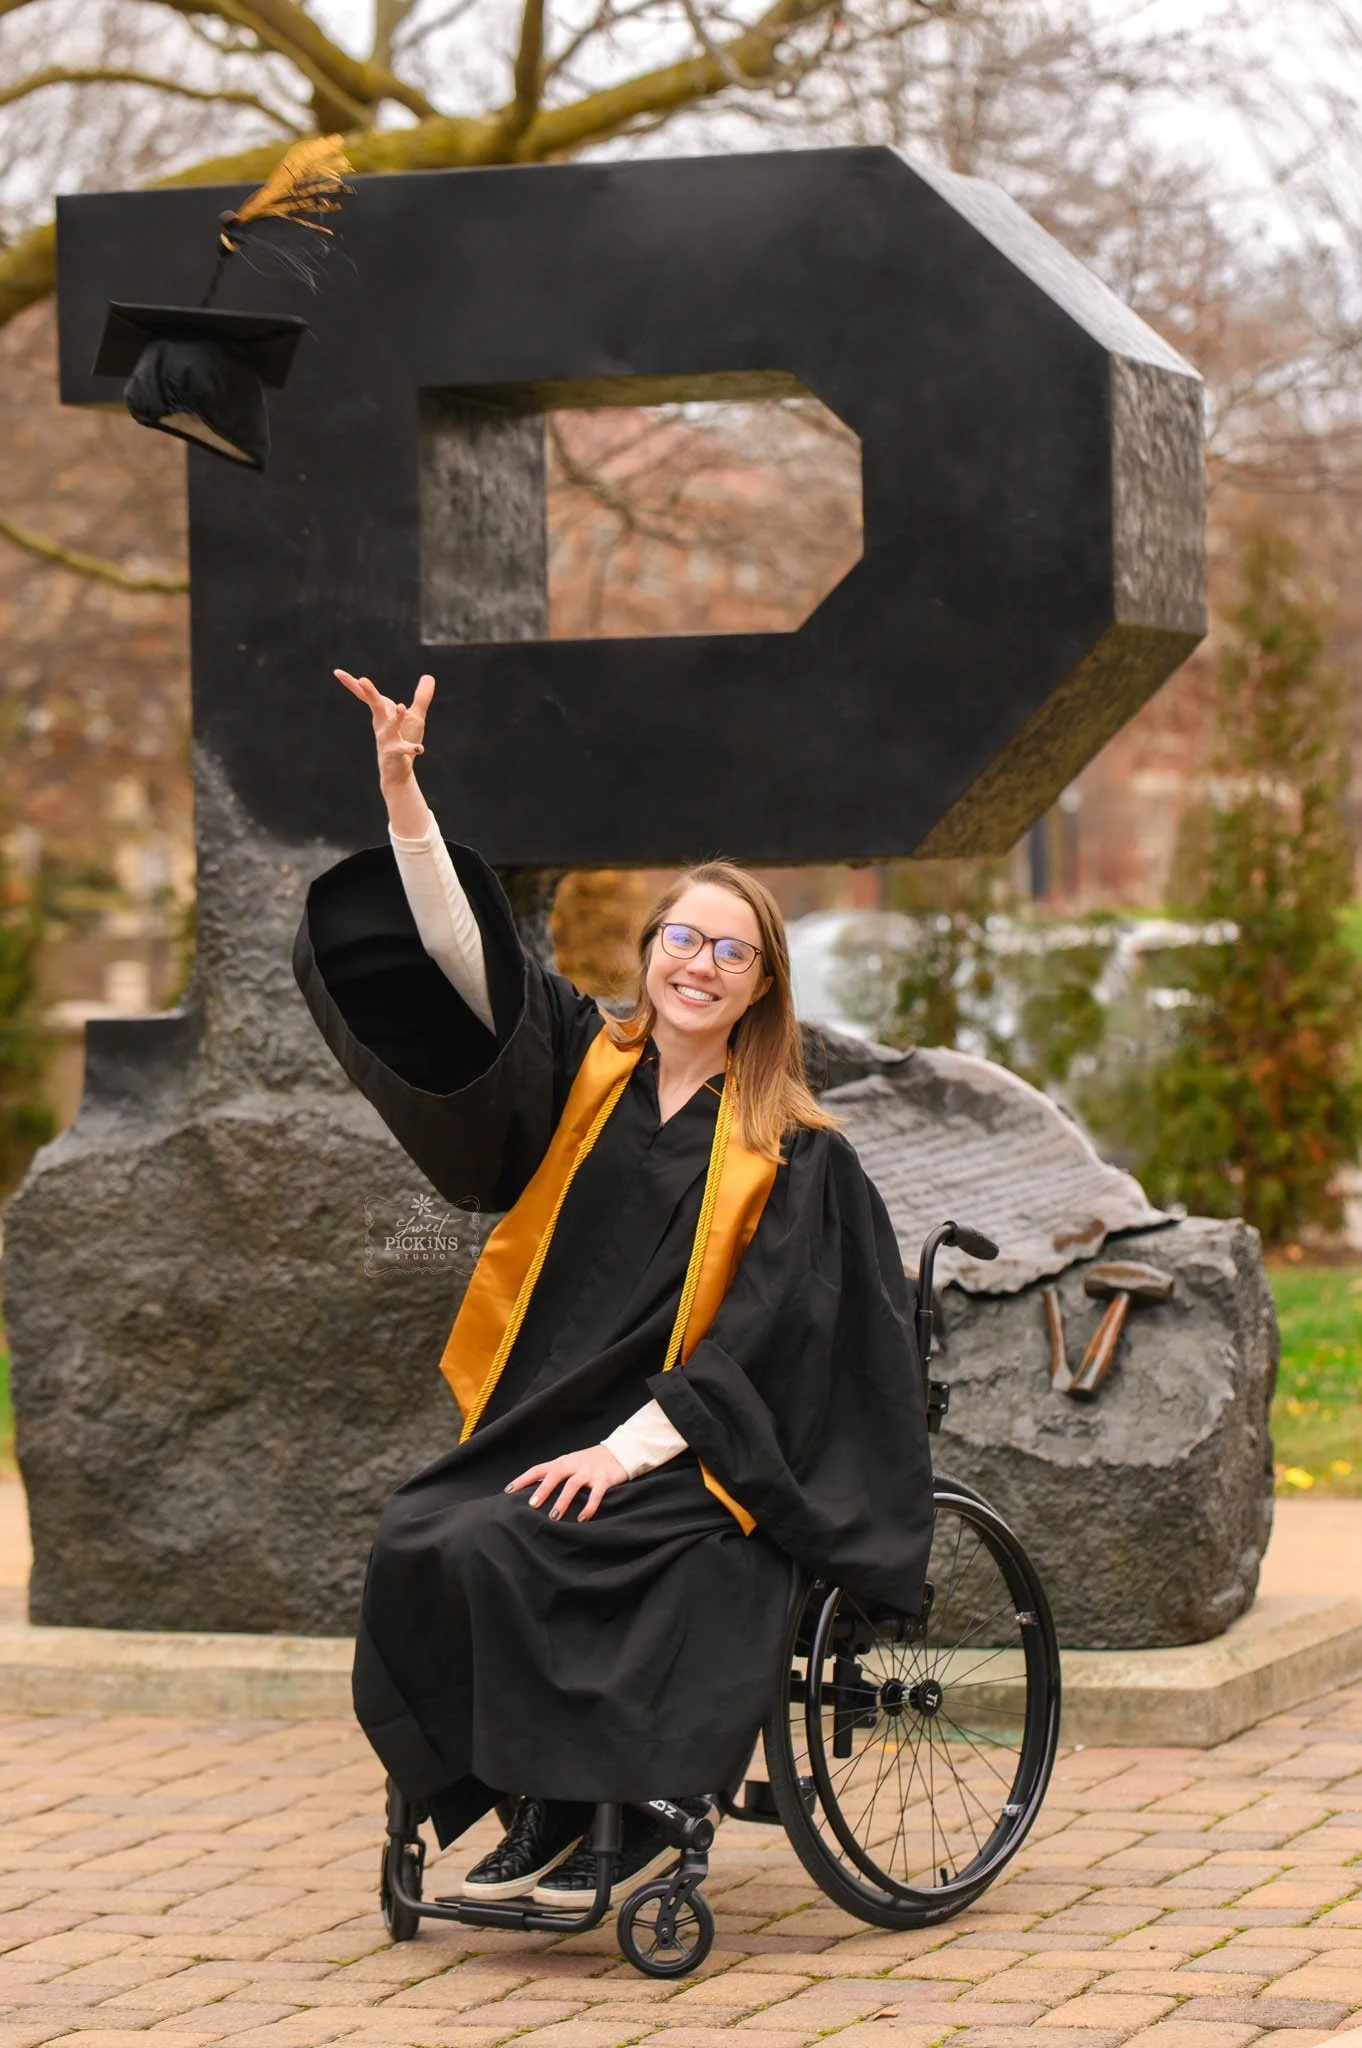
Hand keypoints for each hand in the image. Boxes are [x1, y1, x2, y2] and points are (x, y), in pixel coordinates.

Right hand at [335, 668, 433, 787]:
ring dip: (395, 718)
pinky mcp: (394, 754)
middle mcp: (381, 724)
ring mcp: (386, 739)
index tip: (336, 672)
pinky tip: (420, 748)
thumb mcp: (415, 717)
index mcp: (383, 713)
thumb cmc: (402, 741)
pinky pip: (402, 749)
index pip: (366, 696)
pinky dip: (411, 748)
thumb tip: (428, 676)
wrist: (397, 772)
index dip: (352, 683)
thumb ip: (421, 697)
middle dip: (369, 692)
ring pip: (389, 726)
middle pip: (375, 705)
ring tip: (401, 706)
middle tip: (362, 679)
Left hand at [507, 1445, 628, 1522]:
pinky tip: (582, 1519)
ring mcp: (589, 1471)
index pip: (538, 1469)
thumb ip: (554, 1475)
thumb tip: (533, 1493)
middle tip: (532, 1505)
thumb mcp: (570, 1464)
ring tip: (554, 1516)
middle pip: (555, 1474)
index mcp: (562, 1462)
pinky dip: (589, 1507)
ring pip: (573, 1484)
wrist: (619, 1452)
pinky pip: (595, 1494)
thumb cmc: (589, 1462)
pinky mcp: (604, 1479)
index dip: (523, 1479)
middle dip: (543, 1489)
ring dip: (563, 1500)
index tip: (508, 1492)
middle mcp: (573, 1465)